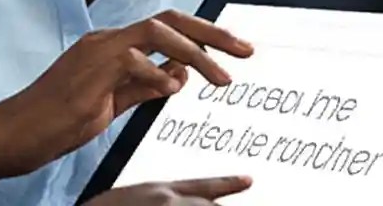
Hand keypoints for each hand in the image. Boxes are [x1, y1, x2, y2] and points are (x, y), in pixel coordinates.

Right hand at [0, 10, 252, 172]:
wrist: (16, 132)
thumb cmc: (57, 121)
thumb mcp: (112, 103)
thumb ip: (144, 87)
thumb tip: (179, 76)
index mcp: (112, 46)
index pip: (166, 28)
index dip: (203, 36)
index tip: (235, 50)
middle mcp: (106, 41)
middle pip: (169, 20)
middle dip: (212, 33)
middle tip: (247, 50)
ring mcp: (96, 51)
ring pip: (156, 32)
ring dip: (196, 54)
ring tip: (221, 78)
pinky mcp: (88, 71)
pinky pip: (132, 60)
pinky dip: (158, 73)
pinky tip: (173, 90)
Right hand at [86, 176, 252, 204]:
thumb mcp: (133, 198)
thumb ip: (158, 199)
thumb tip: (173, 202)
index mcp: (161, 191)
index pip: (203, 186)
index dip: (228, 183)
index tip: (249, 179)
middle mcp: (170, 201)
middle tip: (234, 190)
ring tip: (203, 204)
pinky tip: (209, 204)